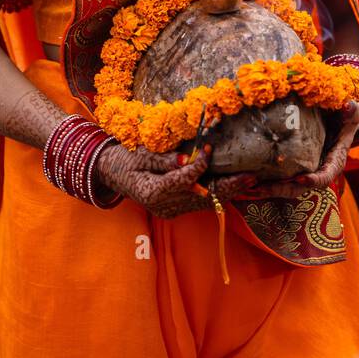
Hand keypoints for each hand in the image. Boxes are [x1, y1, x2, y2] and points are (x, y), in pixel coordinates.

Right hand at [95, 144, 255, 217]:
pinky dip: (218, 194)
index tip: (209, 147)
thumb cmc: (122, 158)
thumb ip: (163, 159)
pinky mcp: (174, 209)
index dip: (199, 164)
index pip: (184, 179)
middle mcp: (164, 206)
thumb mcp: (140, 154)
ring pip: (206, 203)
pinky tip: (233, 186)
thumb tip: (186, 159)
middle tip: (250, 175)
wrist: (109, 172)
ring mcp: (170, 210)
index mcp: (153, 192)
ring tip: (249, 180)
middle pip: (203, 197)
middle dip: (229, 186)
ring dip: (228, 191)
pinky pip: (200, 203)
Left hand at [233, 100, 358, 199]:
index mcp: (334, 160)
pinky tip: (248, 179)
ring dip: (270, 189)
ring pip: (288, 186)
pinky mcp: (294, 165)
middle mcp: (319, 170)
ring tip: (250, 188)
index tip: (301, 180)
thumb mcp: (351, 112)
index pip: (325, 176)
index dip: (314, 180)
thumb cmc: (346, 115)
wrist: (339, 117)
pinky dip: (267, 180)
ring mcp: (306, 169)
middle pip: (301, 187)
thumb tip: (348, 105)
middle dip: (282, 190)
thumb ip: (351, 111)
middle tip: (262, 189)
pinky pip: (281, 177)